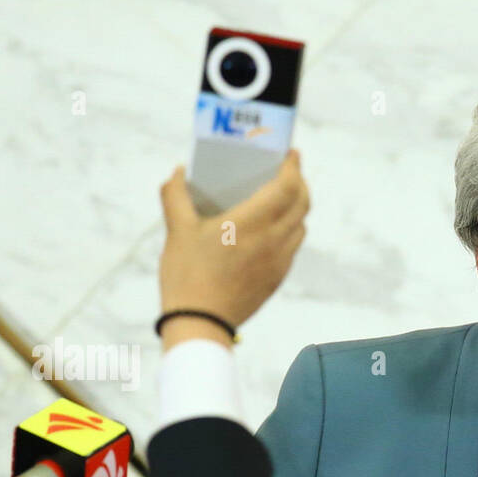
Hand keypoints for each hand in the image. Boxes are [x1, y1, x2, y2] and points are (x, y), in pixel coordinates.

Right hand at [159, 149, 309, 336]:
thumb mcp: (176, 230)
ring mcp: (278, 261)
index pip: (287, 187)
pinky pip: (292, 246)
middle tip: (288, 170)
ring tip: (282, 197)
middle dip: (299, 183)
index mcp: (251, 223)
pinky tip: (273, 229)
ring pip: (300, 226)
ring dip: (297, 207)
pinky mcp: (277, 278)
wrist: (201, 322)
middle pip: (302, 204)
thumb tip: (179, 172)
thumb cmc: (187, 275)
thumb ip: (175, 195)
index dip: (294, 168)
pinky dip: (290, 229)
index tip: (291, 154)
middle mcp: (272, 241)